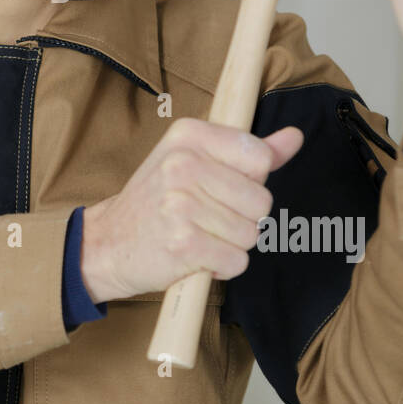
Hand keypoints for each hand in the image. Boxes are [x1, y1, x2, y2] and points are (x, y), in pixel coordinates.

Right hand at [80, 118, 303, 303]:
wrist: (108, 242)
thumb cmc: (157, 201)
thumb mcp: (195, 162)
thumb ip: (249, 153)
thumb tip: (294, 138)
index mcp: (188, 135)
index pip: (258, 157)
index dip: (250, 181)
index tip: (222, 188)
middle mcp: (182, 164)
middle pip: (261, 200)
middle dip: (243, 218)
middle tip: (208, 218)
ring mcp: (181, 204)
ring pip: (251, 234)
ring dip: (231, 244)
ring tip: (200, 236)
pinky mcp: (182, 243)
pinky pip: (236, 261)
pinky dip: (222, 267)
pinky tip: (197, 256)